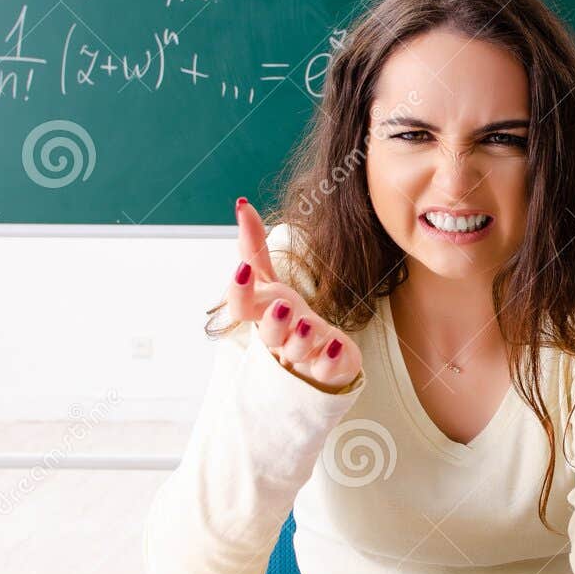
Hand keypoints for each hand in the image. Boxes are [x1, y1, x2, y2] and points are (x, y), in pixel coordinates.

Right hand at [224, 197, 362, 393]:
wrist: (318, 355)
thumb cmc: (289, 317)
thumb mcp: (272, 281)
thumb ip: (254, 248)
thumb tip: (240, 204)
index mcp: (263, 314)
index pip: (241, 307)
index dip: (238, 291)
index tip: (242, 269)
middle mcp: (278, 337)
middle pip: (268, 335)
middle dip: (273, 321)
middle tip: (284, 304)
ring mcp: (302, 356)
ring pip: (296, 351)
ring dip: (301, 337)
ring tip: (310, 323)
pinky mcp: (326, 368)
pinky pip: (326, 369)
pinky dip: (329, 359)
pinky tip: (335, 345)